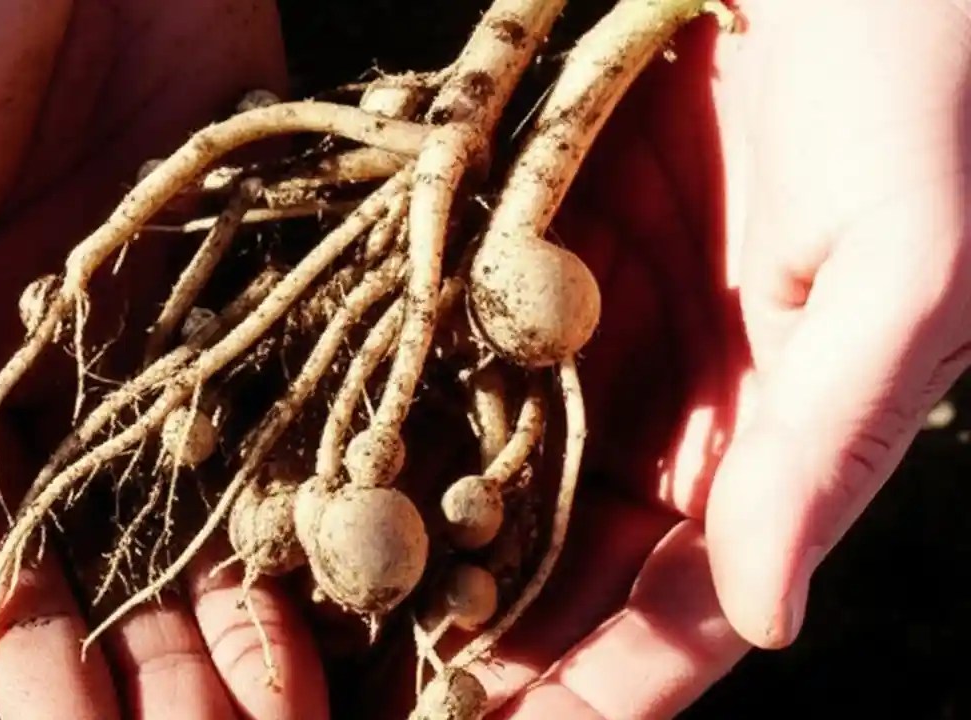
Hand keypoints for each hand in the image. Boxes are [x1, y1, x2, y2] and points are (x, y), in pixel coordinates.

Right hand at [0, 1, 327, 716]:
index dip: (32, 650)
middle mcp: (84, 367)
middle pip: (124, 553)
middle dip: (161, 665)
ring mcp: (188, 328)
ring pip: (225, 502)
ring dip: (255, 612)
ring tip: (298, 713)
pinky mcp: (280, 271)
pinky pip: (307, 395)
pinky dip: (331, 488)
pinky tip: (371, 573)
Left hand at [377, 1, 968, 716]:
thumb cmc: (918, 88)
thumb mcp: (909, 265)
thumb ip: (834, 441)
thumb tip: (766, 622)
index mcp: (771, 441)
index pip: (676, 609)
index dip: (593, 693)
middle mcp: (673, 405)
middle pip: (563, 562)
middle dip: (483, 642)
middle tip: (381, 705)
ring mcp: (593, 330)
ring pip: (494, 468)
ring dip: (418, 542)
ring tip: (329, 610)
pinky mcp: (533, 249)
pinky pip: (454, 347)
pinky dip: (397, 405)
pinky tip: (325, 455)